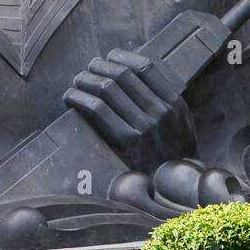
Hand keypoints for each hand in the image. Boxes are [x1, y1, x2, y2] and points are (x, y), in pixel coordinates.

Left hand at [63, 49, 194, 171]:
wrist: (173, 192)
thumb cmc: (170, 157)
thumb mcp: (179, 126)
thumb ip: (163, 103)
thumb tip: (130, 74)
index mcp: (175, 103)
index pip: (145, 67)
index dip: (122, 57)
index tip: (109, 56)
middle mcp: (162, 112)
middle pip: (122, 74)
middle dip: (99, 66)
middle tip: (87, 69)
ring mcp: (145, 127)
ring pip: (107, 87)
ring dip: (85, 79)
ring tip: (77, 81)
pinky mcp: (127, 143)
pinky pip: (97, 109)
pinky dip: (79, 97)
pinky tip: (70, 97)